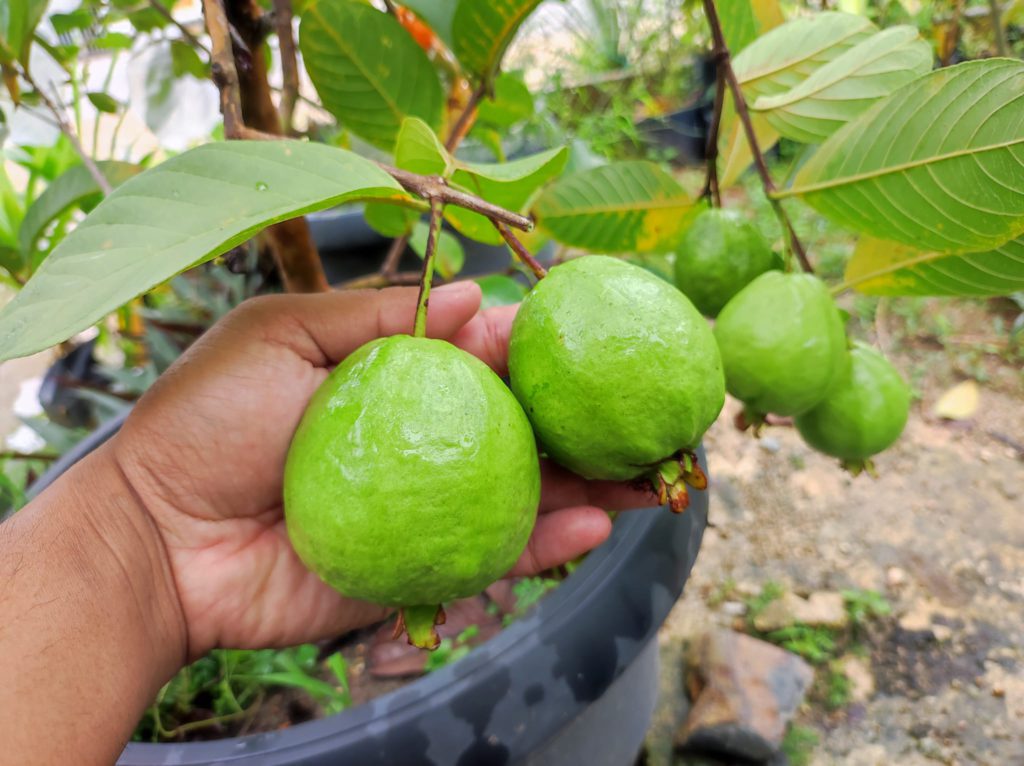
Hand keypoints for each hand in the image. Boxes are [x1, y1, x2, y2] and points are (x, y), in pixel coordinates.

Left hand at [112, 282, 653, 658]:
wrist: (161, 538)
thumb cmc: (210, 423)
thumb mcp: (283, 334)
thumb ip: (378, 314)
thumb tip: (475, 291)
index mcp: (390, 381)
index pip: (479, 358)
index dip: (533, 346)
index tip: (587, 334)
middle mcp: (419, 441)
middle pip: (518, 426)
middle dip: (583, 419)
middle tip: (644, 409)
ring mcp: (425, 506)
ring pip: (524, 491)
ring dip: (591, 482)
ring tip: (652, 472)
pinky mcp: (422, 566)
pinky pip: (496, 556)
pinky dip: (549, 542)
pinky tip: (600, 521)